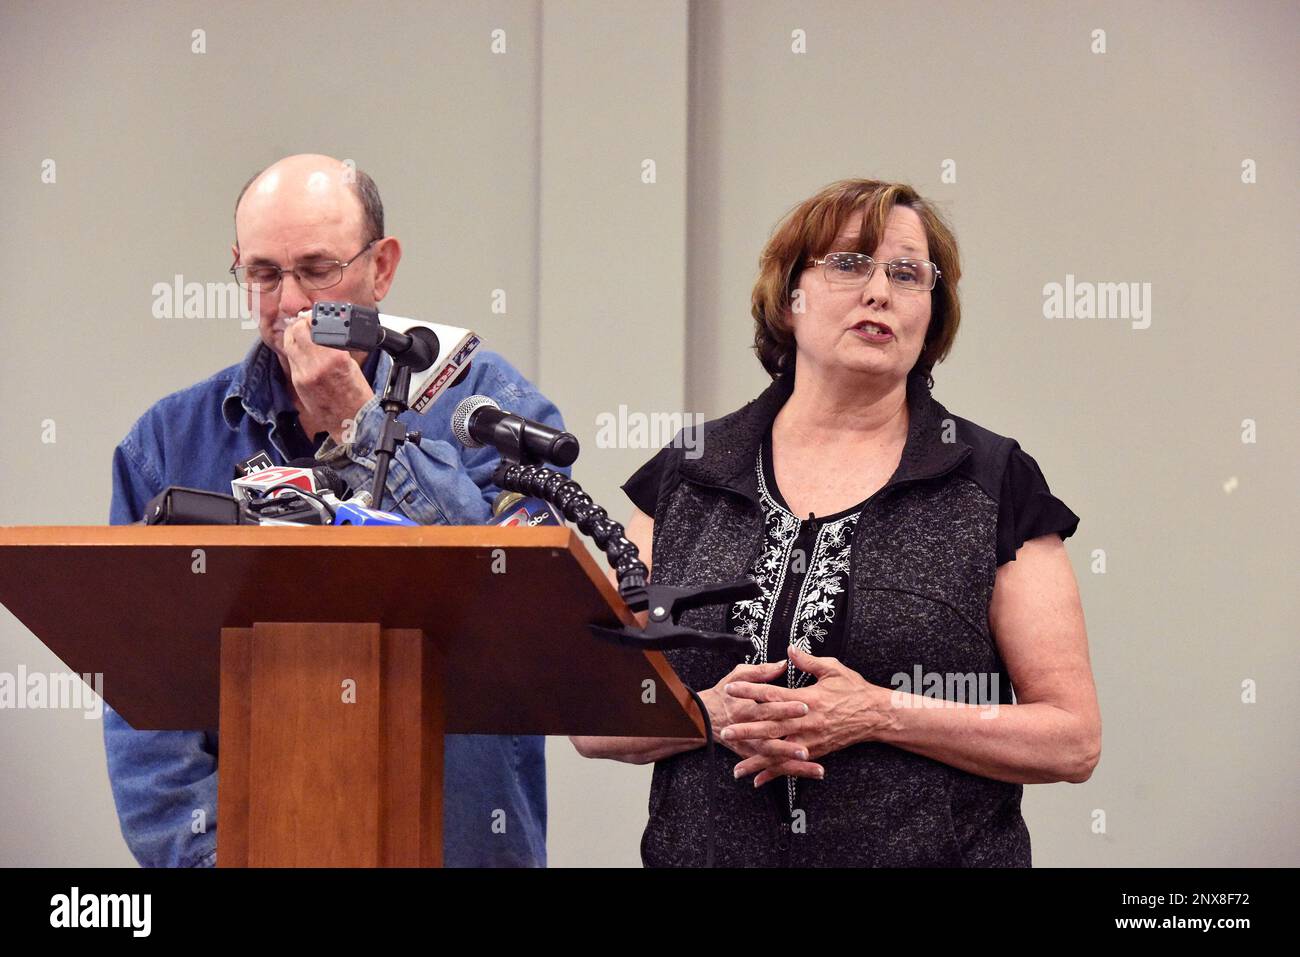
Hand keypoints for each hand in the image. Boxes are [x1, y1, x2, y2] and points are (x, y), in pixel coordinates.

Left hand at [282, 312, 374, 442]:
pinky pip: (292, 360)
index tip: (313, 317)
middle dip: (298, 325)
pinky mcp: (298, 383)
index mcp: (334, 357)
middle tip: (304, 323)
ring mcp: (304, 374)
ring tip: (302, 335)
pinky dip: (295, 352)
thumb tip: (321, 331)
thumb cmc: (357, 397)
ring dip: (293, 337)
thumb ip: (333, 346)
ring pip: (289, 345)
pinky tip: (303, 352)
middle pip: (295, 333)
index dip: (310, 319)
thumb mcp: (351, 364)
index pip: (311, 328)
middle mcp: (316, 365)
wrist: (351, 422)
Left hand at [724, 645, 891, 787]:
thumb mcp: (832, 669)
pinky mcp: (816, 752)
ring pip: (779, 751)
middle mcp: (806, 721)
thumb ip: (808, 661)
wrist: (876, 715)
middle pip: (771, 726)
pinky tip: (758, 780)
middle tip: (726, 732)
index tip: (731, 688)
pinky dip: (775, 773)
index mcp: (807, 698)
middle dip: (746, 730)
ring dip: (756, 760)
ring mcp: (810, 740)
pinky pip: (792, 765)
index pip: (772, 694)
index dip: (750, 691)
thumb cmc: (854, 689)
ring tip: (735, 768)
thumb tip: (789, 650)